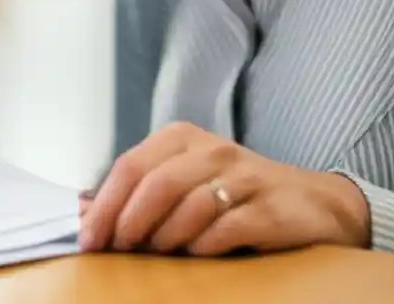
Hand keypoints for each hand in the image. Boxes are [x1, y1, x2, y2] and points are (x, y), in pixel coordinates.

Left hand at [79, 122, 369, 255]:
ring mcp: (245, 176)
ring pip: (188, 206)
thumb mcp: (182, 181)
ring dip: (164, 237)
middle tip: (116, 251)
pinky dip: (202, 246)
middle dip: (127, 223)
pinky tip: (196, 254)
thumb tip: (80, 208)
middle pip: (155, 185)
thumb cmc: (234, 194)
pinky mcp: (270, 208)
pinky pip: (225, 229)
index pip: (130, 166)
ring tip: (157, 253)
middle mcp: (213, 149)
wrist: (313, 204)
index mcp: (182, 138)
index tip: (88, 239)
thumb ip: (136, 191)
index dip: (104, 206)